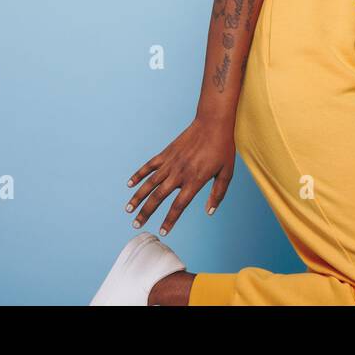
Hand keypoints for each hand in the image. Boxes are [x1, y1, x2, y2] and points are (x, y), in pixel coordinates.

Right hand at [124, 115, 236, 235]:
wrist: (213, 123)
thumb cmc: (222, 147)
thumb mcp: (226, 172)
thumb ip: (218, 193)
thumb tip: (209, 212)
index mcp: (194, 180)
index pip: (178, 206)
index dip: (169, 220)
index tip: (162, 231)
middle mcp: (179, 173)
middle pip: (158, 197)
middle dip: (146, 212)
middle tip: (136, 224)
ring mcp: (171, 162)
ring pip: (150, 183)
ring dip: (138, 197)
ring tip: (128, 209)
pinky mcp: (166, 153)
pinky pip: (149, 165)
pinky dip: (139, 174)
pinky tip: (129, 184)